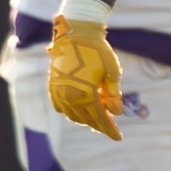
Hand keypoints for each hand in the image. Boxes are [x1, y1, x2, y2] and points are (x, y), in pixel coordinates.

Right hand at [48, 15, 123, 139]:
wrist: (75, 33)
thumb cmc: (98, 51)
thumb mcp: (112, 72)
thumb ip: (113, 95)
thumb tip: (116, 113)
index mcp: (86, 94)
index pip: (100, 119)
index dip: (110, 130)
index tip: (118, 137)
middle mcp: (69, 97)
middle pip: (87, 120)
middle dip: (100, 124)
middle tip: (110, 125)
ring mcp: (58, 93)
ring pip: (73, 116)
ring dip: (85, 119)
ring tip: (97, 115)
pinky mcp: (52, 87)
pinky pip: (61, 107)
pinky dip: (71, 111)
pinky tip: (80, 108)